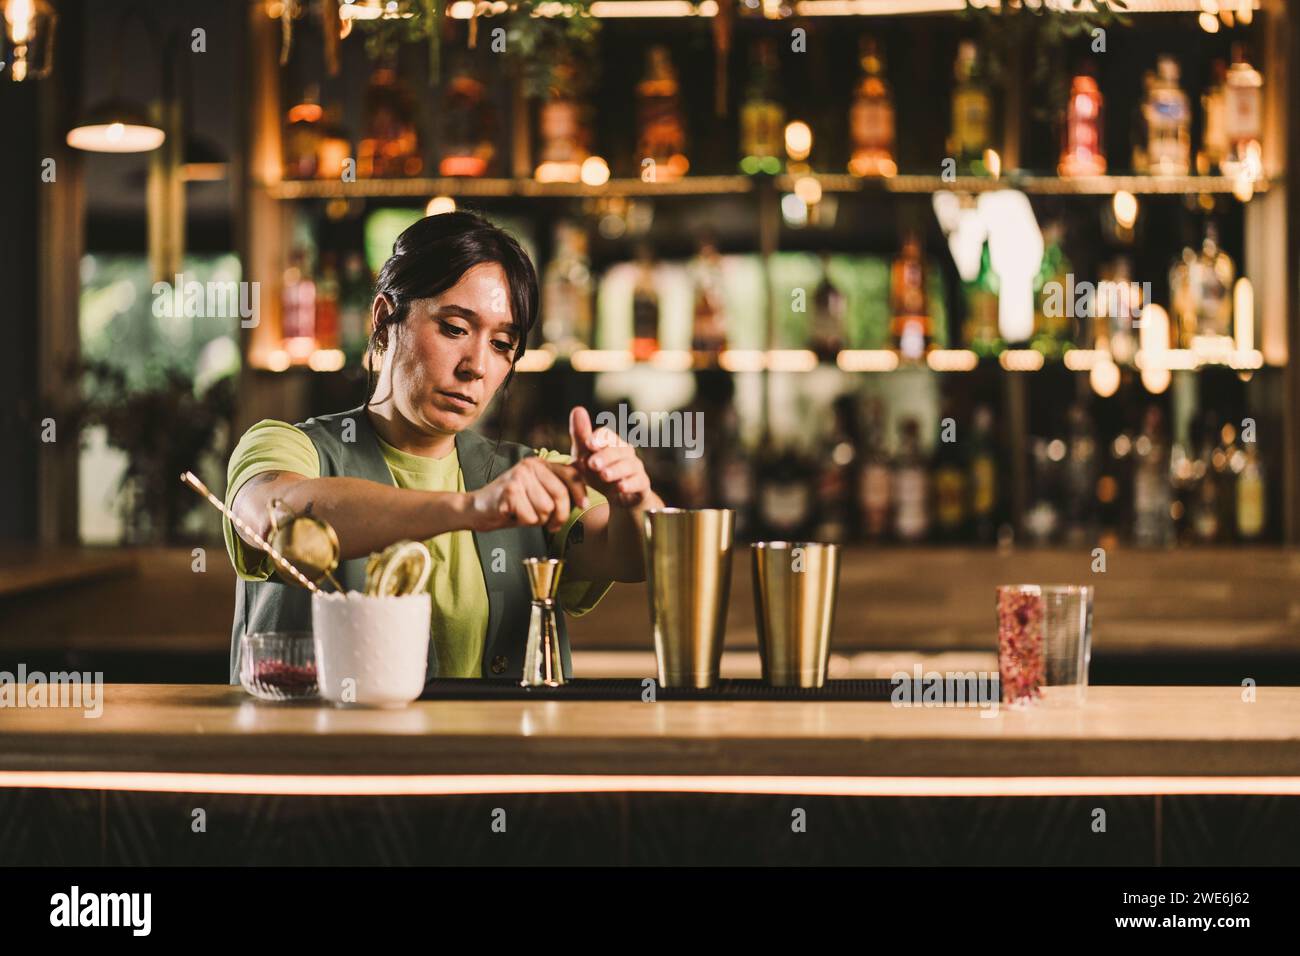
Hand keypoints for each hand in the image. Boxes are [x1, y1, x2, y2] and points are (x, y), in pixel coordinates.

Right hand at [466, 456, 588, 532]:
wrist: (477, 509)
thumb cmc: (512, 505)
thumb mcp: (538, 494)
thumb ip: (557, 490)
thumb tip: (584, 495)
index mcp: (539, 463)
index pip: (570, 474)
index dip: (580, 491)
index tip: (583, 505)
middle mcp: (530, 465)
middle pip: (560, 494)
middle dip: (560, 515)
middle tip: (552, 525)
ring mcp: (519, 476)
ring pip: (546, 508)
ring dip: (539, 520)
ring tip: (526, 514)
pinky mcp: (509, 491)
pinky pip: (530, 517)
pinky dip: (524, 523)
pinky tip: (514, 515)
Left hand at [569, 407, 652, 509]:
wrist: (618, 498)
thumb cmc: (597, 473)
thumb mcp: (584, 456)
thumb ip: (580, 435)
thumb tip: (577, 408)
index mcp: (611, 442)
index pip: (607, 435)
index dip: (599, 439)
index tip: (588, 444)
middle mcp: (625, 452)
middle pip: (617, 450)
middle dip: (605, 456)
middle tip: (592, 463)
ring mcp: (635, 468)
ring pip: (629, 465)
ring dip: (616, 470)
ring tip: (604, 475)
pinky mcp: (642, 484)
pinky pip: (639, 482)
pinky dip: (630, 484)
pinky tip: (620, 487)